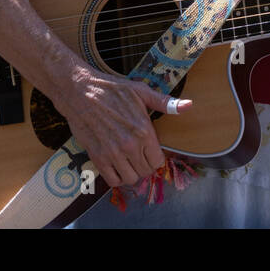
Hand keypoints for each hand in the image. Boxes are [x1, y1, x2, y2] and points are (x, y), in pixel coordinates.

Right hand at [56, 68, 191, 187]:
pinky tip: (115, 165)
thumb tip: (188, 106)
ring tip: (127, 160)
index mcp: (144, 130)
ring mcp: (112, 153)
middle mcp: (130, 145)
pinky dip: (115, 177)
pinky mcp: (97, 157)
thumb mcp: (141, 91)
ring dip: (130, 172)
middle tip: (138, 155)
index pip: (158, 161)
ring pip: (130, 179)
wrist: (80, 91)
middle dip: (144, 165)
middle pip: (145, 172)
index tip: (149, 150)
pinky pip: (112, 180)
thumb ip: (165, 103)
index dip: (155, 157)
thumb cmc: (112, 90)